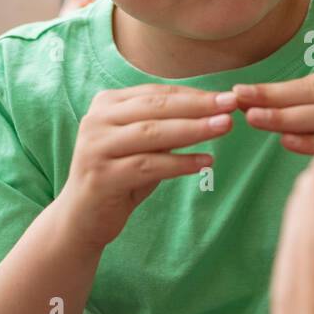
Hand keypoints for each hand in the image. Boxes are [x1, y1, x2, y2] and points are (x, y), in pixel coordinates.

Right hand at [58, 84, 235, 250]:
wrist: (82, 219)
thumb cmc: (120, 176)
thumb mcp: (142, 146)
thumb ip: (166, 127)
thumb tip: (213, 110)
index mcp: (106, 104)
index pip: (157, 94)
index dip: (194, 94)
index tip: (227, 96)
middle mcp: (97, 120)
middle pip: (156, 108)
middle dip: (198, 105)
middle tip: (231, 104)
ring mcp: (95, 147)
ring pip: (152, 133)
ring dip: (193, 129)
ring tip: (225, 126)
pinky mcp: (101, 176)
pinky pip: (148, 166)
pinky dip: (180, 163)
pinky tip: (206, 161)